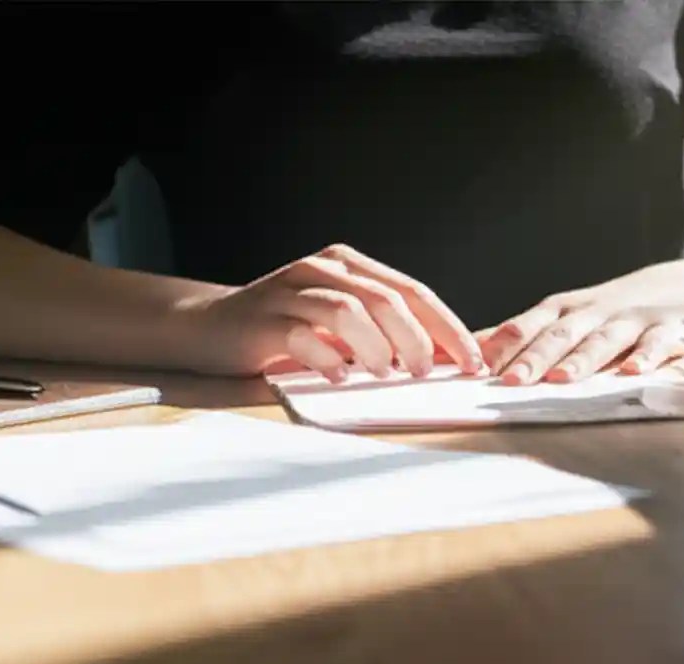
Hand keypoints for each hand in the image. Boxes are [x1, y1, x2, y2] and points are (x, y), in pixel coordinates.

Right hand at [175, 244, 482, 380]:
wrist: (210, 328)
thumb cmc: (289, 330)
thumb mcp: (343, 325)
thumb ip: (385, 333)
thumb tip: (446, 361)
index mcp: (351, 265)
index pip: (413, 291)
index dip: (447, 327)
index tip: (473, 362)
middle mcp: (323, 270)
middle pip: (386, 298)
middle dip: (417, 338)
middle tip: (427, 372)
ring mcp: (291, 291)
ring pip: (349, 310)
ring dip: (375, 347)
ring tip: (385, 374)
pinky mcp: (263, 319)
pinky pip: (303, 335)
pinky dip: (327, 358)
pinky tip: (338, 377)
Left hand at [479, 255, 683, 384]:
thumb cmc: (617, 307)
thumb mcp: (571, 312)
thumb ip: (527, 330)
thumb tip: (477, 343)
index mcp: (569, 309)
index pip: (532, 324)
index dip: (507, 345)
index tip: (480, 367)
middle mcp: (597, 312)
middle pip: (562, 334)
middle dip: (535, 357)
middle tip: (511, 382)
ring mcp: (634, 319)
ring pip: (604, 339)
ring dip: (582, 359)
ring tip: (561, 379)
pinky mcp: (671, 329)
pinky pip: (658, 344)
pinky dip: (647, 357)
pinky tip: (634, 372)